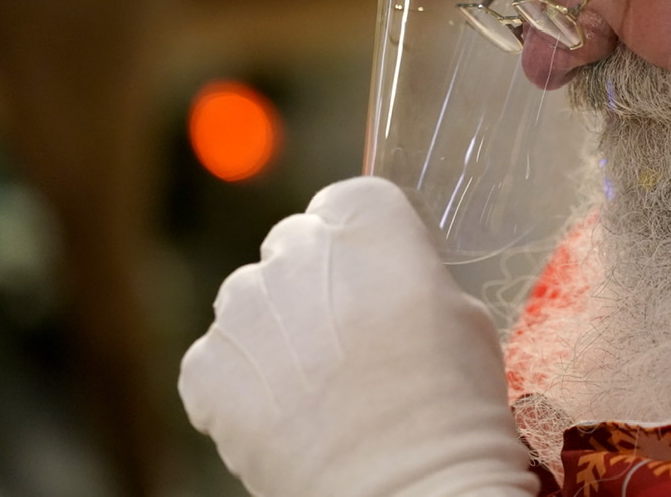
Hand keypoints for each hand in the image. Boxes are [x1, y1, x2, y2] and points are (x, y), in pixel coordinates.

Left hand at [179, 176, 536, 495]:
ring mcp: (243, 307)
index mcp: (366, 219)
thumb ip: (410, 274)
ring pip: (254, 301)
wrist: (408, 488)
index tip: (380, 279)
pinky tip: (285, 417)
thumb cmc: (453, 405)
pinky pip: (219, 359)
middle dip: (318, 284)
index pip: (351, 201)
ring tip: (318, 388)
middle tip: (353, 342)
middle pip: (296, 246)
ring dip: (278, 331)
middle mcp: (294, 247)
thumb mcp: (464, 312)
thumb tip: (384, 281)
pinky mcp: (207, 369)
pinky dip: (242, 384)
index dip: (366, 243)